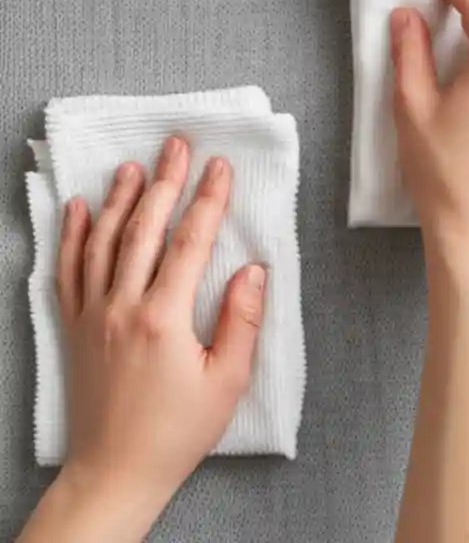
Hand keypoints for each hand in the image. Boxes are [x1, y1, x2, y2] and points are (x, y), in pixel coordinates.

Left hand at [21, 137, 265, 540]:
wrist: (116, 469)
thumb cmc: (179, 431)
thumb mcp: (228, 381)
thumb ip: (241, 321)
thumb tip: (252, 270)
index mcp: (164, 320)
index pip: (190, 243)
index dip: (208, 201)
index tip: (220, 167)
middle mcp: (122, 308)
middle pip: (144, 230)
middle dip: (163, 183)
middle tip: (177, 146)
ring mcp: (93, 315)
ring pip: (103, 242)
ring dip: (119, 199)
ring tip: (134, 166)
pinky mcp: (75, 328)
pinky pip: (68, 270)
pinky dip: (72, 235)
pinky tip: (80, 208)